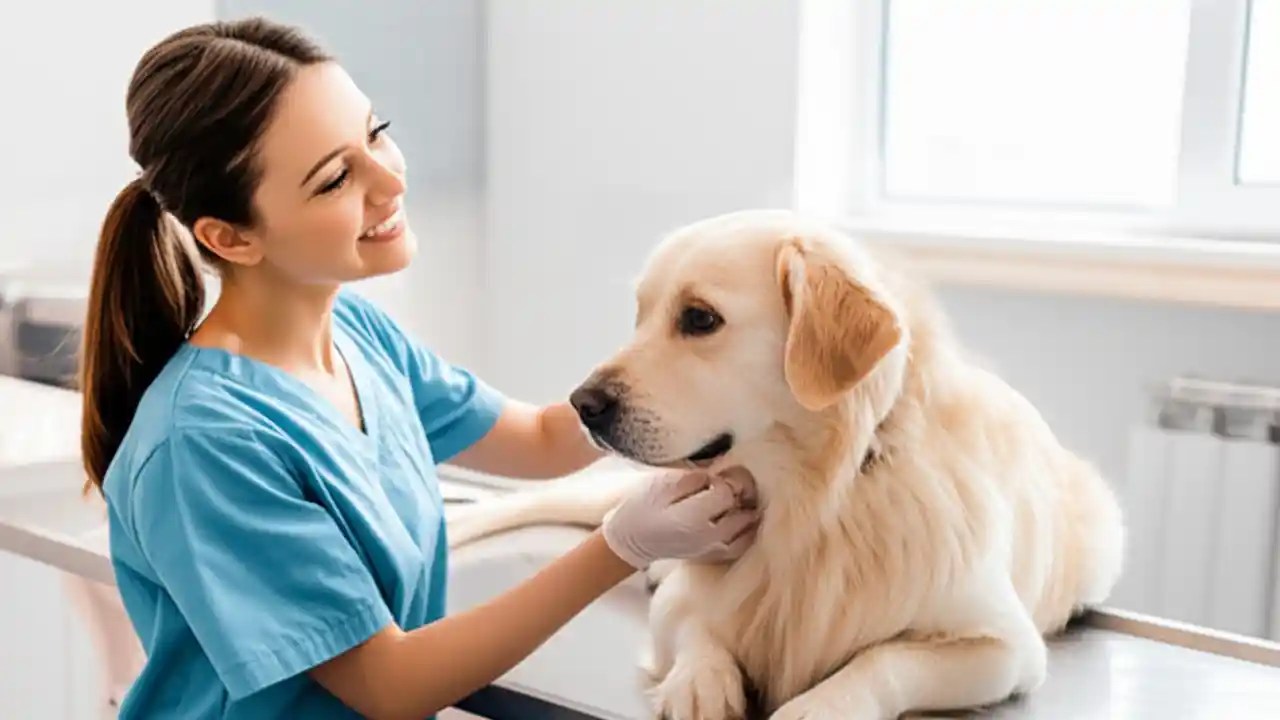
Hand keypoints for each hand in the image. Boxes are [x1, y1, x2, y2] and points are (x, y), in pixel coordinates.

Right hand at [601, 467, 760, 569]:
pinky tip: (739, 519)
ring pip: (746, 530)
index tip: (709, 479)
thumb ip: (691, 479)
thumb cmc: (640, 506)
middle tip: (721, 488)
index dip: (721, 481)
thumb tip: (714, 478)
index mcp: (693, 518)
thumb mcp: (660, 483)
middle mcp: (707, 537)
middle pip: (741, 512)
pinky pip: (740, 546)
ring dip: (745, 513)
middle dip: (736, 496)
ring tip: (733, 501)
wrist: (628, 538)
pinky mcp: (711, 556)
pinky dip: (746, 532)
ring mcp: (711, 550)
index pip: (726, 494)